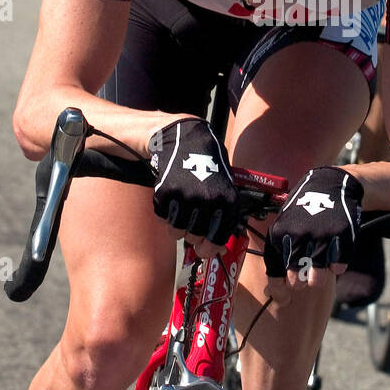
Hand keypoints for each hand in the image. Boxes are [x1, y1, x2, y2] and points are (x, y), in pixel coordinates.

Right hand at [148, 118, 238, 255]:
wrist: (184, 138)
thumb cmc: (208, 166)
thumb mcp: (225, 188)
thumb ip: (223, 218)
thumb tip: (219, 250)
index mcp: (228, 201)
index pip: (218, 238)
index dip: (209, 249)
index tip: (203, 250)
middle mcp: (209, 201)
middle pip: (195, 237)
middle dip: (191, 235)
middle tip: (190, 224)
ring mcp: (187, 197)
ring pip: (176, 232)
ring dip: (176, 226)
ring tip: (180, 211)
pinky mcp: (166, 193)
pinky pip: (162, 218)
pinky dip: (164, 213)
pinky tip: (170, 198)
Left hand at [264, 167, 363, 293]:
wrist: (331, 184)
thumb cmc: (303, 209)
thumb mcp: (284, 222)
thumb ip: (279, 250)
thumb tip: (273, 288)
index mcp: (279, 232)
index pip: (274, 269)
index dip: (277, 289)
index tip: (283, 298)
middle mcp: (298, 235)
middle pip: (295, 278)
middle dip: (298, 283)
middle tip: (301, 279)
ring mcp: (321, 235)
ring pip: (317, 278)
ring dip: (317, 280)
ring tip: (317, 276)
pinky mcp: (341, 235)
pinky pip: (339, 265)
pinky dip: (337, 266)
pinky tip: (334, 259)